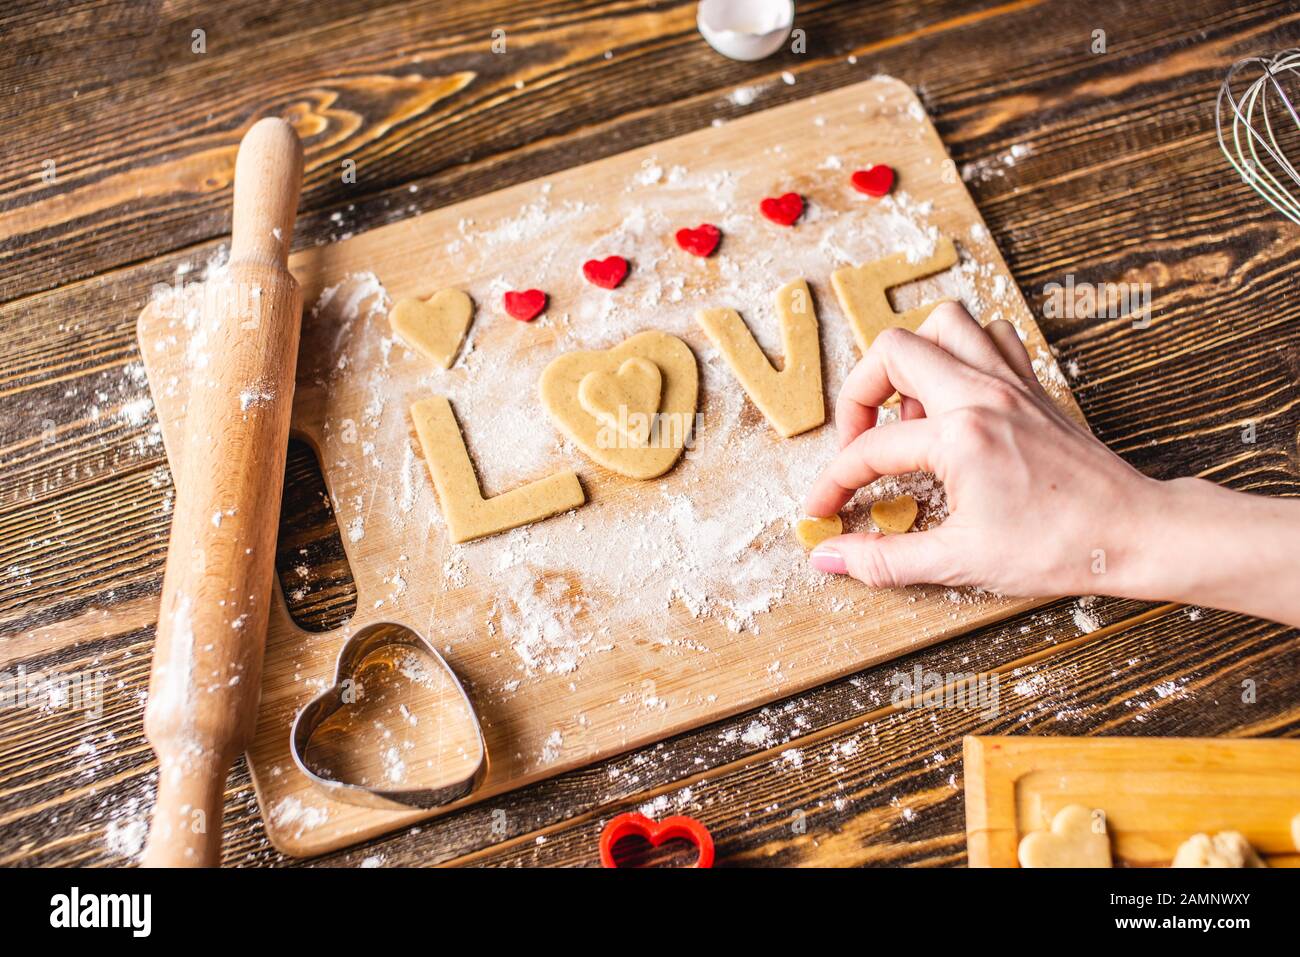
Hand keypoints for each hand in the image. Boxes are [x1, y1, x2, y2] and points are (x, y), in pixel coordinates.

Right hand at [804, 302, 1159, 595]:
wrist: (1134, 534)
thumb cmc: (1058, 548)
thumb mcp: (959, 561)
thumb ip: (884, 559)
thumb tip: (829, 558)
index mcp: (960, 436)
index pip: (870, 448)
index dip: (835, 481)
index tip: (824, 508)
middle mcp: (982, 394)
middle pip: (893, 351)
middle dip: (859, 394)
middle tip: (861, 441)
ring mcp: (1011, 382)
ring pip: (945, 323)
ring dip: (912, 358)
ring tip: (908, 412)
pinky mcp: (1032, 386)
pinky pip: (990, 337)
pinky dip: (962, 353)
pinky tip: (955, 399)